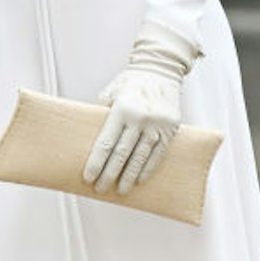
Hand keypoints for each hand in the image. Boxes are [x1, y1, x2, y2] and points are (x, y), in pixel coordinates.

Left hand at [83, 65, 180, 194]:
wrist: (160, 70)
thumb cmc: (130, 83)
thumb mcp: (110, 93)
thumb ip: (101, 114)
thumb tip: (89, 141)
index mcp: (121, 109)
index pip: (106, 142)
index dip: (97, 162)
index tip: (88, 178)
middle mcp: (139, 118)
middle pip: (122, 153)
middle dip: (110, 174)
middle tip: (101, 189)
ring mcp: (157, 125)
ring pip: (140, 157)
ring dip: (129, 176)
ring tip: (121, 190)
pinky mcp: (170, 129)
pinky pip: (158, 154)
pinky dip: (148, 168)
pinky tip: (140, 180)